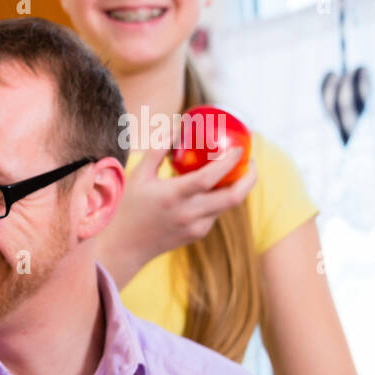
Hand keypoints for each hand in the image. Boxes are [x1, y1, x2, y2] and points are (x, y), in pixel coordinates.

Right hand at [98, 144, 256, 286]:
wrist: (123, 247)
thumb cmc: (128, 207)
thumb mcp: (138, 176)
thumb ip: (158, 151)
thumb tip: (176, 127)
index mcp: (173, 196)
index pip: (210, 177)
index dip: (229, 161)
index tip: (238, 148)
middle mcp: (188, 213)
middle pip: (234, 197)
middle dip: (249, 178)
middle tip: (250, 162)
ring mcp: (195, 227)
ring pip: (228, 205)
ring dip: (235, 188)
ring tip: (234, 172)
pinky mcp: (197, 235)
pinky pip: (216, 214)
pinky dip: (218, 200)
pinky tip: (211, 191)